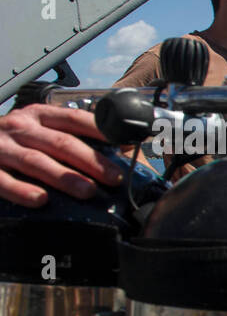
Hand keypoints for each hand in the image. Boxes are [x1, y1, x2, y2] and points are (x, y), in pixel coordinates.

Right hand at [0, 104, 118, 207]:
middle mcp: (20, 127)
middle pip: (61, 142)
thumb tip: (125, 146)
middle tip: (114, 178)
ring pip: (36, 161)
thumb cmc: (13, 141)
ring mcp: (1, 147)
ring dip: (64, 177)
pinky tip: (40, 200)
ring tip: (88, 191)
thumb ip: (77, 136)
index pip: (74, 119)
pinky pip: (3, 181)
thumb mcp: (42, 130)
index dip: (100, 130)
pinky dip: (21, 190)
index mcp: (39, 116)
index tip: (125, 143)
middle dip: (90, 160)